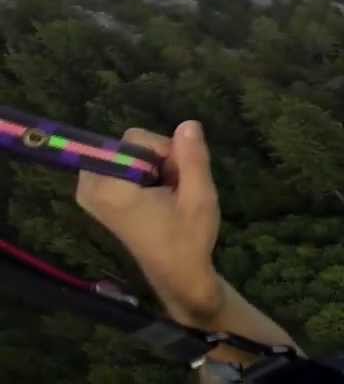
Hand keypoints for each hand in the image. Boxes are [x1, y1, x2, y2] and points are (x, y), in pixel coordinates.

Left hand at [76, 121, 222, 325]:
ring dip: (156, 167)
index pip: (136, 139)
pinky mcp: (98, 196)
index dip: (164, 152)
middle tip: (174, 188)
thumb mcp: (199, 196)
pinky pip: (125, 165)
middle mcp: (91, 186)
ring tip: (169, 196)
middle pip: (131, 144)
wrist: (178, 273)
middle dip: (159, 158)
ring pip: (131, 153)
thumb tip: (188, 123)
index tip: (176, 178)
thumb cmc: (187, 238)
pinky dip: (146, 175)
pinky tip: (159, 197)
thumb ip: (192, 157)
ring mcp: (91, 192)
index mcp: (109, 187)